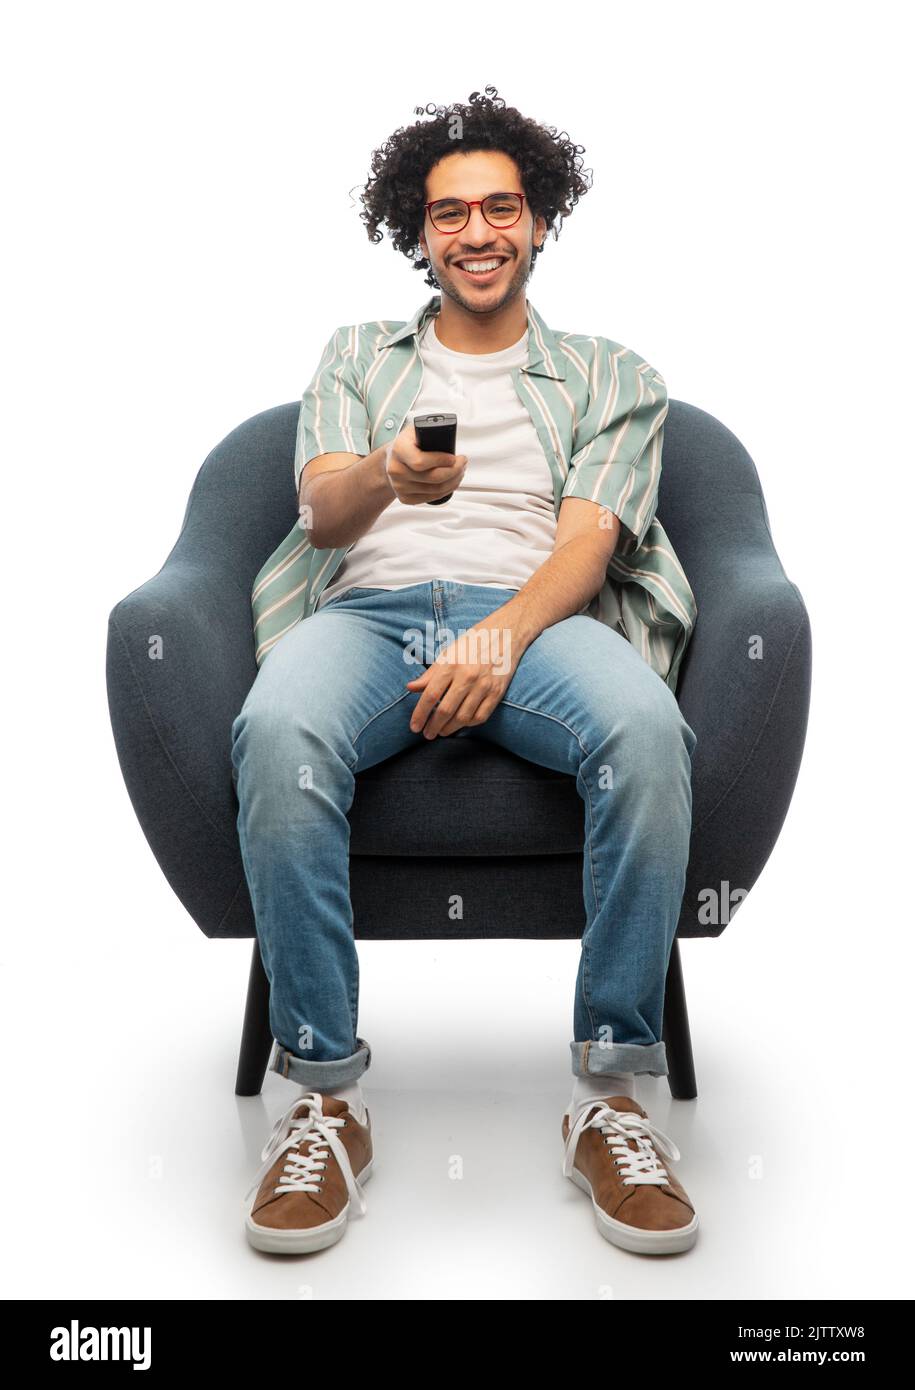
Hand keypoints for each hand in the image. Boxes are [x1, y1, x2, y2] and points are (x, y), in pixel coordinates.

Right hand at [384, 424, 466, 504]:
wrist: (392, 458)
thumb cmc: (408, 443)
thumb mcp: (415, 430)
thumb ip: (430, 431)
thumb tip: (450, 435)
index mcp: (398, 450)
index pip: (421, 462)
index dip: (441, 461)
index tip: (454, 458)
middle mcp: (396, 470)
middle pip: (432, 478)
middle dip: (454, 471)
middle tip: (463, 462)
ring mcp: (399, 486)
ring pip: (436, 490)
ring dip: (454, 481)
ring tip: (460, 471)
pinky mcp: (405, 498)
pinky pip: (432, 498)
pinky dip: (446, 490)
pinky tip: (451, 481)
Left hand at [405, 619, 522, 737]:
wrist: (505, 634)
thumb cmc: (472, 643)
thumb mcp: (448, 653)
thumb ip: (430, 674)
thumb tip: (411, 688)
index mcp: (451, 664)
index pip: (430, 695)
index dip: (420, 714)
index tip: (414, 727)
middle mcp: (468, 676)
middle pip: (445, 710)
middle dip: (433, 726)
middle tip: (427, 735)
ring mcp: (484, 685)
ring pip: (463, 717)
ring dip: (449, 728)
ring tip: (441, 732)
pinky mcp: (497, 692)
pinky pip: (480, 716)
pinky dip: (468, 724)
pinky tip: (461, 724)